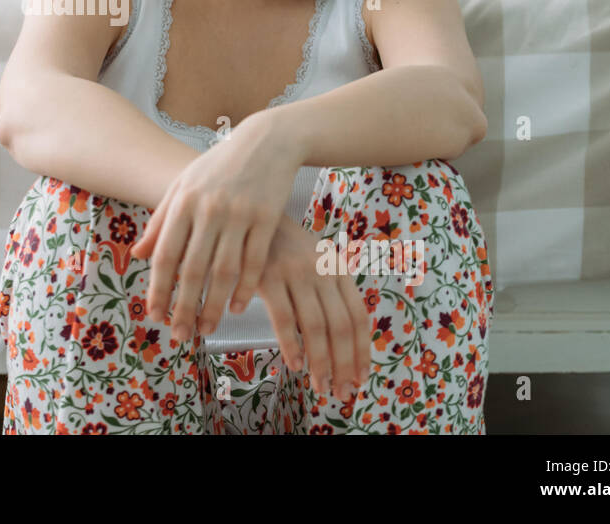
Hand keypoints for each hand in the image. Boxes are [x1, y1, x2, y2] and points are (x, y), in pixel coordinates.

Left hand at [128, 109, 302, 344]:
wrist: (266, 142)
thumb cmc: (219, 167)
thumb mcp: (183, 186)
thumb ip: (161, 220)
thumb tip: (137, 254)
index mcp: (183, 202)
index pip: (164, 254)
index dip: (158, 288)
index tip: (154, 315)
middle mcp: (209, 209)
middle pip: (193, 269)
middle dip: (184, 307)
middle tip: (179, 335)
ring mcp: (239, 214)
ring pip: (224, 271)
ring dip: (213, 305)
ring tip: (206, 329)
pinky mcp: (267, 218)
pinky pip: (254, 262)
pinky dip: (244, 288)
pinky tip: (235, 307)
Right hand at [255, 212, 371, 397]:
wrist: (248, 217)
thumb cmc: (283, 247)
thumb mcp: (314, 262)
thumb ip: (329, 294)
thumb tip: (341, 345)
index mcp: (337, 268)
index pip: (358, 316)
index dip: (361, 351)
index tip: (361, 378)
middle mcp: (321, 269)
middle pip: (340, 326)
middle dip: (344, 365)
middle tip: (342, 392)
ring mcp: (295, 272)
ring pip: (315, 326)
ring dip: (320, 362)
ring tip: (320, 386)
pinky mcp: (268, 276)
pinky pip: (284, 318)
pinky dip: (291, 345)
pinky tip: (295, 365)